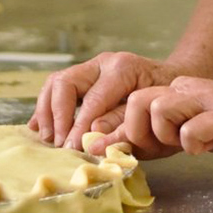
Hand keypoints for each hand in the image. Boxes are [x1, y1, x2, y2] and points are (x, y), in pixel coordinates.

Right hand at [28, 52, 180, 148]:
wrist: (173, 81)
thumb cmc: (164, 98)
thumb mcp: (150, 109)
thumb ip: (121, 121)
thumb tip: (91, 135)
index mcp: (121, 68)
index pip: (91, 100)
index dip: (78, 127)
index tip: (70, 149)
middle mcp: (103, 62)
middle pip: (65, 82)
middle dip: (58, 116)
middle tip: (59, 144)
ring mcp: (91, 67)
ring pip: (56, 83)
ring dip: (47, 112)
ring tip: (48, 139)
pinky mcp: (84, 76)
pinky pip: (57, 88)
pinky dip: (47, 108)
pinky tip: (40, 129)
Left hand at [90, 77, 212, 158]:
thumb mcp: (190, 128)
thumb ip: (160, 133)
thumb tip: (121, 147)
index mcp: (175, 91)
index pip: (134, 104)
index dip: (120, 131)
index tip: (108, 151)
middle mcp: (185, 89)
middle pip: (137, 101)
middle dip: (138, 132)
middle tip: (160, 148)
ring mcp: (203, 99)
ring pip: (160, 110)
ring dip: (167, 136)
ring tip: (188, 144)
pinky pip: (192, 130)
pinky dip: (194, 144)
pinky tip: (208, 145)